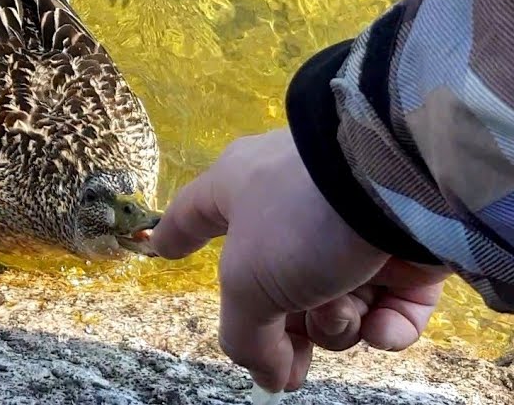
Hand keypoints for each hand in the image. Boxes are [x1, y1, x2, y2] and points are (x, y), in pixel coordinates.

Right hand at [150, 128, 448, 391]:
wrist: (401, 189)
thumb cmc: (298, 218)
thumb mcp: (246, 282)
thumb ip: (245, 337)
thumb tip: (269, 377)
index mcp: (239, 191)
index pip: (195, 215)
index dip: (176, 236)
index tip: (163, 249)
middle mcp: (291, 207)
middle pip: (275, 286)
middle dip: (287, 332)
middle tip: (291, 368)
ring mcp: (350, 230)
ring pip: (333, 300)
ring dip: (337, 323)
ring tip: (342, 312)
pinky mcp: (403, 251)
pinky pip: (388, 304)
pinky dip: (385, 324)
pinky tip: (380, 326)